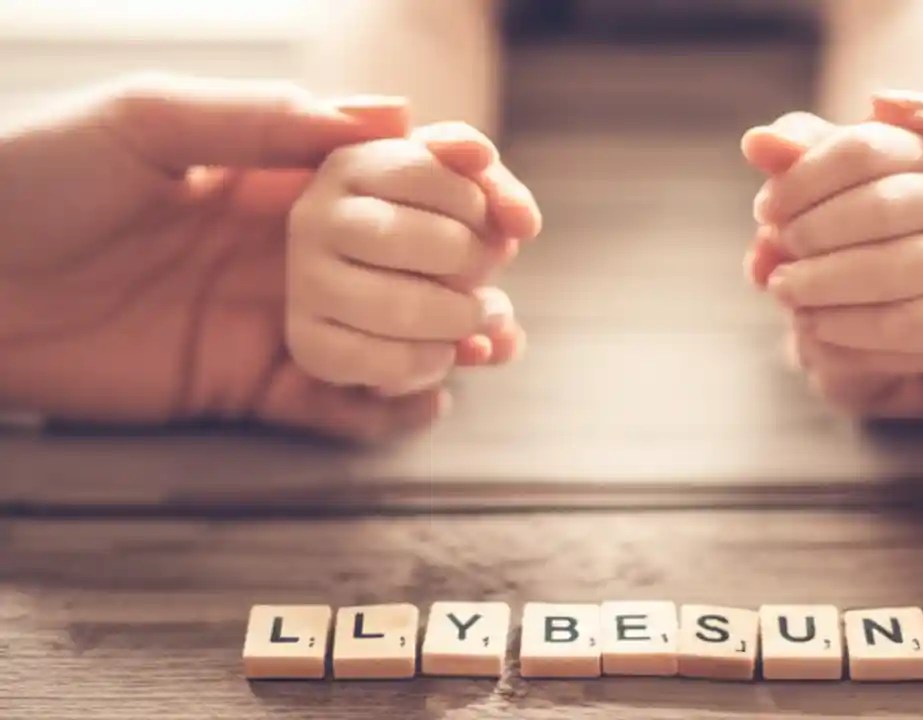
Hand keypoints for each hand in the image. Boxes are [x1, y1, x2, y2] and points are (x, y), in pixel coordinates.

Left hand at [0, 75, 537, 439]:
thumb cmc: (33, 176)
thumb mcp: (149, 120)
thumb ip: (265, 117)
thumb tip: (392, 112)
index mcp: (277, 175)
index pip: (395, 177)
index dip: (462, 185)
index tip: (508, 203)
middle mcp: (291, 247)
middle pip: (412, 261)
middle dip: (472, 274)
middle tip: (500, 292)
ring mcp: (272, 316)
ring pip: (386, 333)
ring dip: (446, 342)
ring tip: (486, 346)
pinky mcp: (242, 383)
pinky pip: (330, 401)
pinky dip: (383, 407)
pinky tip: (424, 401)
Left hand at [741, 111, 922, 417]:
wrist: (861, 302)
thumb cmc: (834, 229)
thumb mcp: (810, 185)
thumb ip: (786, 158)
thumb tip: (756, 141)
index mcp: (916, 152)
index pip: (861, 151)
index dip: (801, 181)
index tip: (765, 210)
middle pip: (880, 208)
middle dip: (812, 233)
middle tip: (778, 250)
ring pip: (891, 270)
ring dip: (820, 283)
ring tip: (782, 289)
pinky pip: (900, 324)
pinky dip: (843, 326)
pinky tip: (810, 323)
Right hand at [745, 92, 922, 428]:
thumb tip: (885, 107)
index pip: (879, 162)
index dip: (814, 155)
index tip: (766, 152)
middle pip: (846, 239)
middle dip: (791, 236)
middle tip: (766, 245)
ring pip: (854, 312)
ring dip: (806, 305)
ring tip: (784, 294)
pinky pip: (896, 384)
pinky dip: (850, 374)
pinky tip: (829, 355)